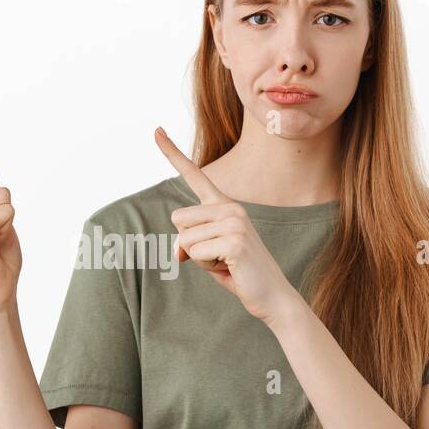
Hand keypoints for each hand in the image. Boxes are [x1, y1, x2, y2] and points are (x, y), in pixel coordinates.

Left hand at [153, 126, 298, 323]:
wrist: (272, 297)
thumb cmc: (239, 273)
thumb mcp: (207, 255)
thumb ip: (189, 244)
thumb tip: (177, 251)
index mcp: (224, 205)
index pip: (195, 175)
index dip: (173, 153)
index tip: (156, 130)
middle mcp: (230, 207)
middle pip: (178, 219)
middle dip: (189, 245)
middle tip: (217, 256)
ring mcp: (234, 222)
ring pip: (185, 239)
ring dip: (198, 259)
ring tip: (225, 262)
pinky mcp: (234, 241)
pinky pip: (195, 252)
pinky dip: (206, 266)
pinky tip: (229, 268)